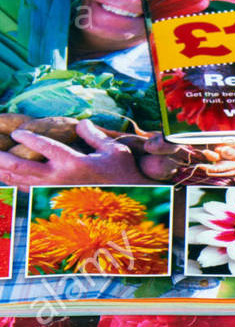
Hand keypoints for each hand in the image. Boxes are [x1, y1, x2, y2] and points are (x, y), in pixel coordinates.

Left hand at [0, 120, 144, 188]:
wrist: (131, 203)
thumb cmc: (124, 175)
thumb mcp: (115, 151)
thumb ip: (94, 135)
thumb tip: (80, 123)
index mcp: (73, 164)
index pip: (42, 146)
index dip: (26, 136)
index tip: (17, 132)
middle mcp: (59, 178)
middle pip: (20, 166)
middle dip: (1, 157)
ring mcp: (55, 191)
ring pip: (19, 180)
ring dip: (2, 171)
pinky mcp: (55, 198)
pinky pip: (26, 190)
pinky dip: (12, 183)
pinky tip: (4, 176)